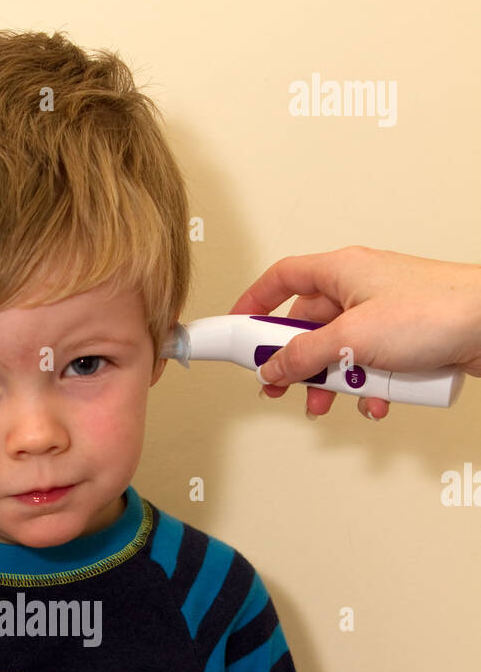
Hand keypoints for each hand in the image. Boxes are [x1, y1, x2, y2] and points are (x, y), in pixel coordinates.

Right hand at [229, 245, 480, 420]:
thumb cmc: (436, 310)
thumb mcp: (351, 337)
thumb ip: (303, 356)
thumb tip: (271, 368)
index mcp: (342, 270)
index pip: (281, 278)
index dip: (253, 303)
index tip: (234, 330)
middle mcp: (361, 288)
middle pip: (308, 325)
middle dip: (297, 362)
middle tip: (282, 387)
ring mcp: (385, 314)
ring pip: (340, 351)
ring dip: (334, 382)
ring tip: (332, 402)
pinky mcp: (407, 339)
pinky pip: (372, 365)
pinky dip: (369, 386)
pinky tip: (377, 400)